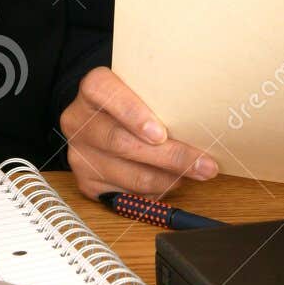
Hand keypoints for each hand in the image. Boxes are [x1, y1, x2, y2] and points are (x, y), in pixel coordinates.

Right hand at [60, 66, 218, 201]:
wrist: (100, 121)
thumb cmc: (133, 103)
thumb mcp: (142, 89)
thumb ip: (160, 100)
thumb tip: (202, 124)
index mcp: (93, 89)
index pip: (103, 92)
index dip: (132, 113)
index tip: (160, 133)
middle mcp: (79, 121)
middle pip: (122, 143)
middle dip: (170, 157)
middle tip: (204, 165)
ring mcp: (81, 155)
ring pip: (130, 175)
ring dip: (169, 179)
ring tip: (195, 173)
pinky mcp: (88, 183)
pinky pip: (129, 195)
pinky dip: (156, 192)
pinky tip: (171, 182)